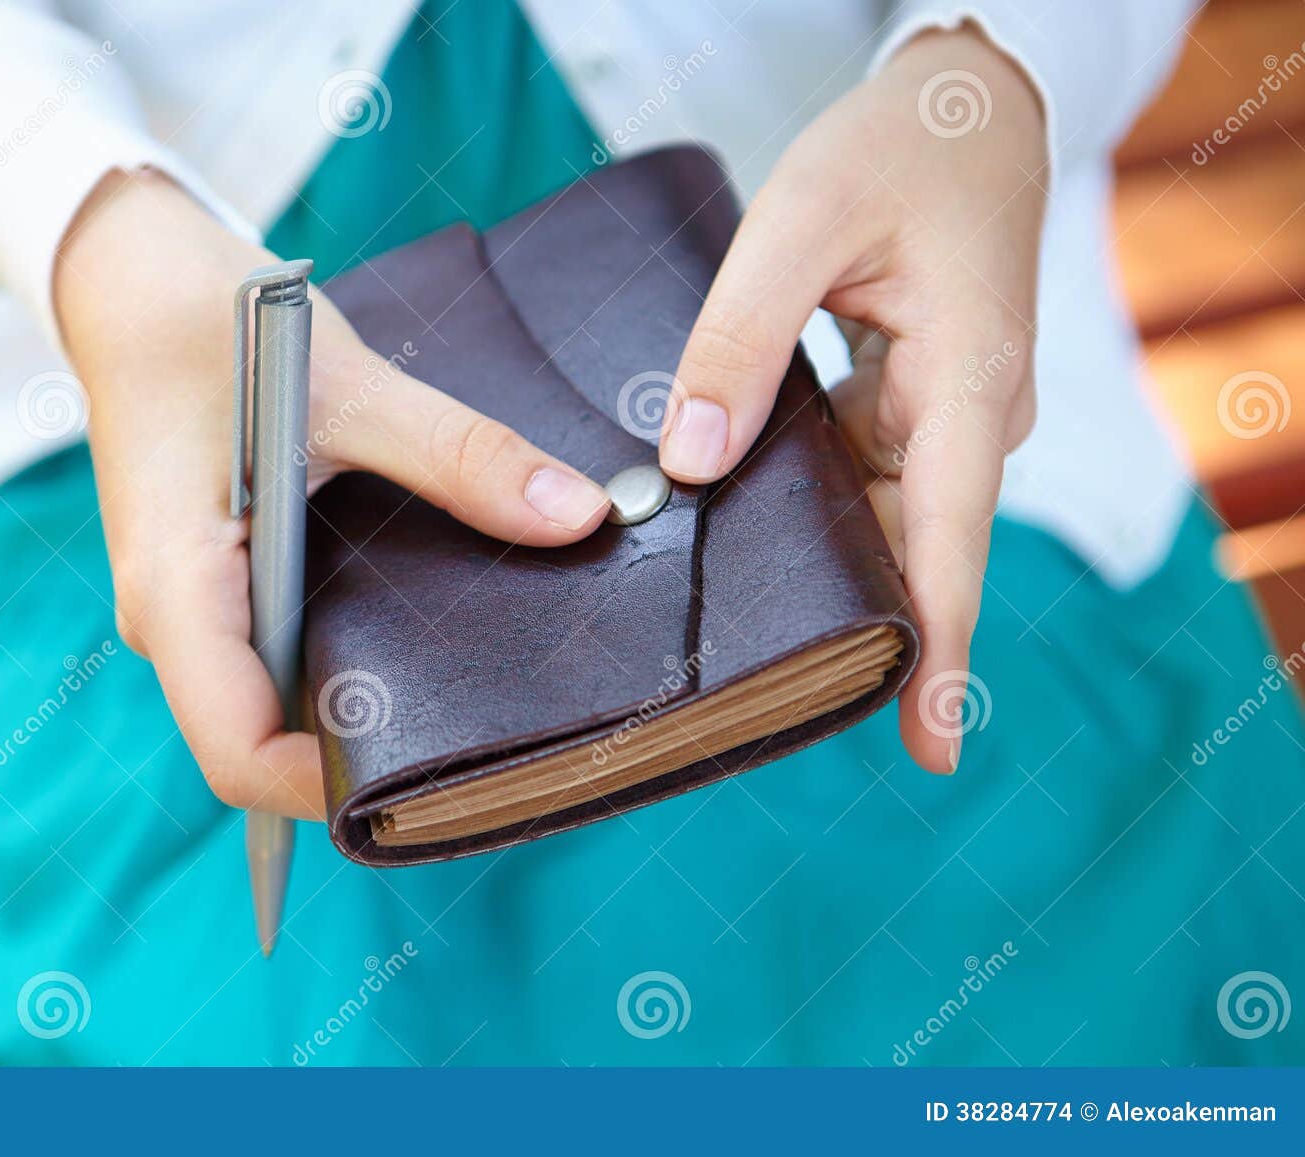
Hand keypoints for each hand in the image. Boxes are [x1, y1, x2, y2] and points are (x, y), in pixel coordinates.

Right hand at [56, 170, 609, 816]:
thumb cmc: (210, 320)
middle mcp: (168, 618)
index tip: (437, 772)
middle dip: (357, 761)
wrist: (125, 278)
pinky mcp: (206, 585)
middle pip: (256, 744)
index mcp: (177, 584)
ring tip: (461, 697)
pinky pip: (265, 660)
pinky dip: (332, 670)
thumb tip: (579, 516)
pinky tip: (410, 646)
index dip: (330, 789)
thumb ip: (460, 455)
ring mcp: (183, 608)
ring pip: (261, 708)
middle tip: (478, 743)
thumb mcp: (346, 383)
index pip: (238, 751)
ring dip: (347, 718)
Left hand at [658, 27, 1045, 773]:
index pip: (952, 542)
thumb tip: (689, 463)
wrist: (965, 104)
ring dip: (810, 554)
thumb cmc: (900, 147)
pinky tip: (734, 514)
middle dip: (842, 616)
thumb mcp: (803, 220)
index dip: (939, 649)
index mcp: (971, 383)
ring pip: (877, 515)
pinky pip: (860, 474)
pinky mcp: (913, 402)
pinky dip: (805, 497)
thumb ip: (741, 340)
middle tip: (754, 686)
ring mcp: (944, 415)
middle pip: (908, 548)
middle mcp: (970, 418)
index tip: (930, 747)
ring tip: (721, 610)